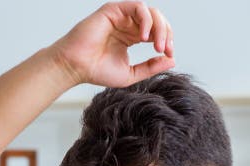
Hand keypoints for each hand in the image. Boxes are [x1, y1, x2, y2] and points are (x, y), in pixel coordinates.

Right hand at [51, 2, 174, 87]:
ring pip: (150, 12)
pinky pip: (138, 7)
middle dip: (166, 33)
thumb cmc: (98, 71)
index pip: (157, 32)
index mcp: (132, 36)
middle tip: (165, 50)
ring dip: (159, 27)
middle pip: (157, 20)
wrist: (77, 67)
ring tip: (157, 45)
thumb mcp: (132, 74)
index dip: (167, 41)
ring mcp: (121, 16)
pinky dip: (146, 20)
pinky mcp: (114, 10)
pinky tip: (145, 37)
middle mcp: (128, 24)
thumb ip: (151, 67)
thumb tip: (172, 60)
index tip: (169, 55)